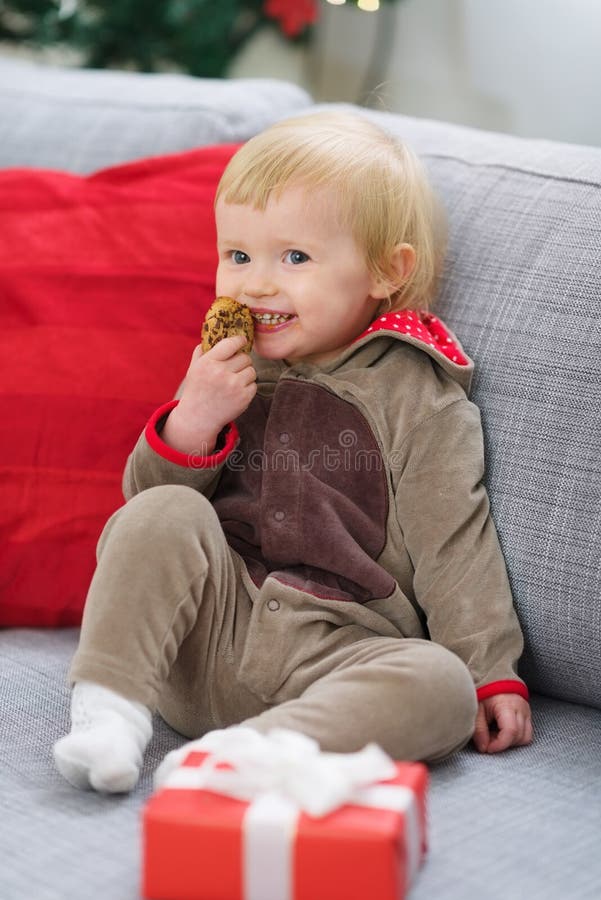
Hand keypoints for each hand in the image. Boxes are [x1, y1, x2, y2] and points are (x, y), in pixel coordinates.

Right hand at [162, 335, 256, 453]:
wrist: (199, 418)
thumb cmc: (197, 390)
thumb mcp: (194, 368)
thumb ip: (202, 351)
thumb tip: (213, 334)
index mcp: (208, 363)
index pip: (231, 343)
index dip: (239, 340)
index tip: (242, 340)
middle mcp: (221, 373)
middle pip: (245, 357)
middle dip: (241, 361)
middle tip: (234, 368)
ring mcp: (234, 386)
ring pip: (251, 370)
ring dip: (245, 374)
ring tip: (234, 381)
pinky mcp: (244, 398)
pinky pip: (254, 384)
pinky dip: (247, 387)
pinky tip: (236, 392)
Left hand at [472, 693, 532, 753]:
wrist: (492, 676)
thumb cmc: (484, 691)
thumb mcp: (477, 709)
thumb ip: (479, 729)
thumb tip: (483, 748)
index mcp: (507, 705)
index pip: (511, 731)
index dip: (499, 744)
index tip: (488, 748)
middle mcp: (521, 709)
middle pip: (519, 737)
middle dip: (503, 744)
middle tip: (488, 739)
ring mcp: (526, 712)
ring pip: (525, 737)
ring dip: (510, 742)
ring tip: (494, 734)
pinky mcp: (527, 715)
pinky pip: (526, 733)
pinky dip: (515, 737)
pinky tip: (501, 732)